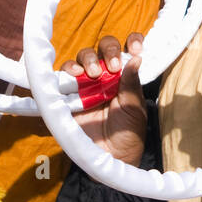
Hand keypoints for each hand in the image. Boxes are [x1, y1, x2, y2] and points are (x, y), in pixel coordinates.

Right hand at [61, 34, 147, 165]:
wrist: (108, 159)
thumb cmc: (127, 135)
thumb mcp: (134, 110)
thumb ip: (132, 84)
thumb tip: (136, 58)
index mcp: (127, 76)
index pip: (129, 50)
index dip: (133, 42)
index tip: (136, 47)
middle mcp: (108, 75)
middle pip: (104, 47)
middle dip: (109, 50)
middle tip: (112, 67)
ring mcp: (88, 83)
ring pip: (85, 56)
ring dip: (89, 59)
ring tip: (93, 74)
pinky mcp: (70, 93)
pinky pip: (65, 74)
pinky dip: (68, 68)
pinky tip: (75, 73)